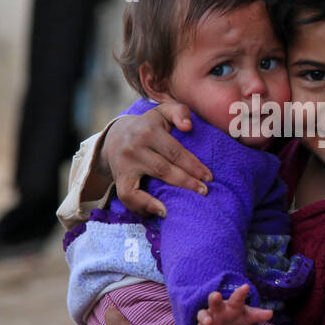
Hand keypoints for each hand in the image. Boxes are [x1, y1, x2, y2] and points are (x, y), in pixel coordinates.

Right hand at [101, 102, 212, 216]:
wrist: (115, 136)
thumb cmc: (148, 126)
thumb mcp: (163, 113)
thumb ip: (179, 112)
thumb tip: (188, 126)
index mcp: (149, 131)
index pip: (175, 152)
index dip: (194, 166)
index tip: (209, 177)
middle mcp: (135, 147)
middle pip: (164, 169)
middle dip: (187, 182)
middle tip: (204, 191)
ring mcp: (125, 164)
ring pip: (144, 185)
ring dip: (163, 199)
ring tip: (180, 207)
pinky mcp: (119, 178)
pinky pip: (128, 196)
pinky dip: (142, 206)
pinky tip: (160, 212)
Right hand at [193, 284, 273, 324]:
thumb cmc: (236, 318)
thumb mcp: (247, 317)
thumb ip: (258, 315)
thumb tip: (271, 312)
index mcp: (232, 306)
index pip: (236, 299)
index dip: (240, 294)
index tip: (246, 287)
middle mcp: (218, 310)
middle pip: (214, 301)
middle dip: (215, 298)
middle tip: (216, 295)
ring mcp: (208, 320)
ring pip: (202, 315)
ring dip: (204, 317)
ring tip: (208, 322)